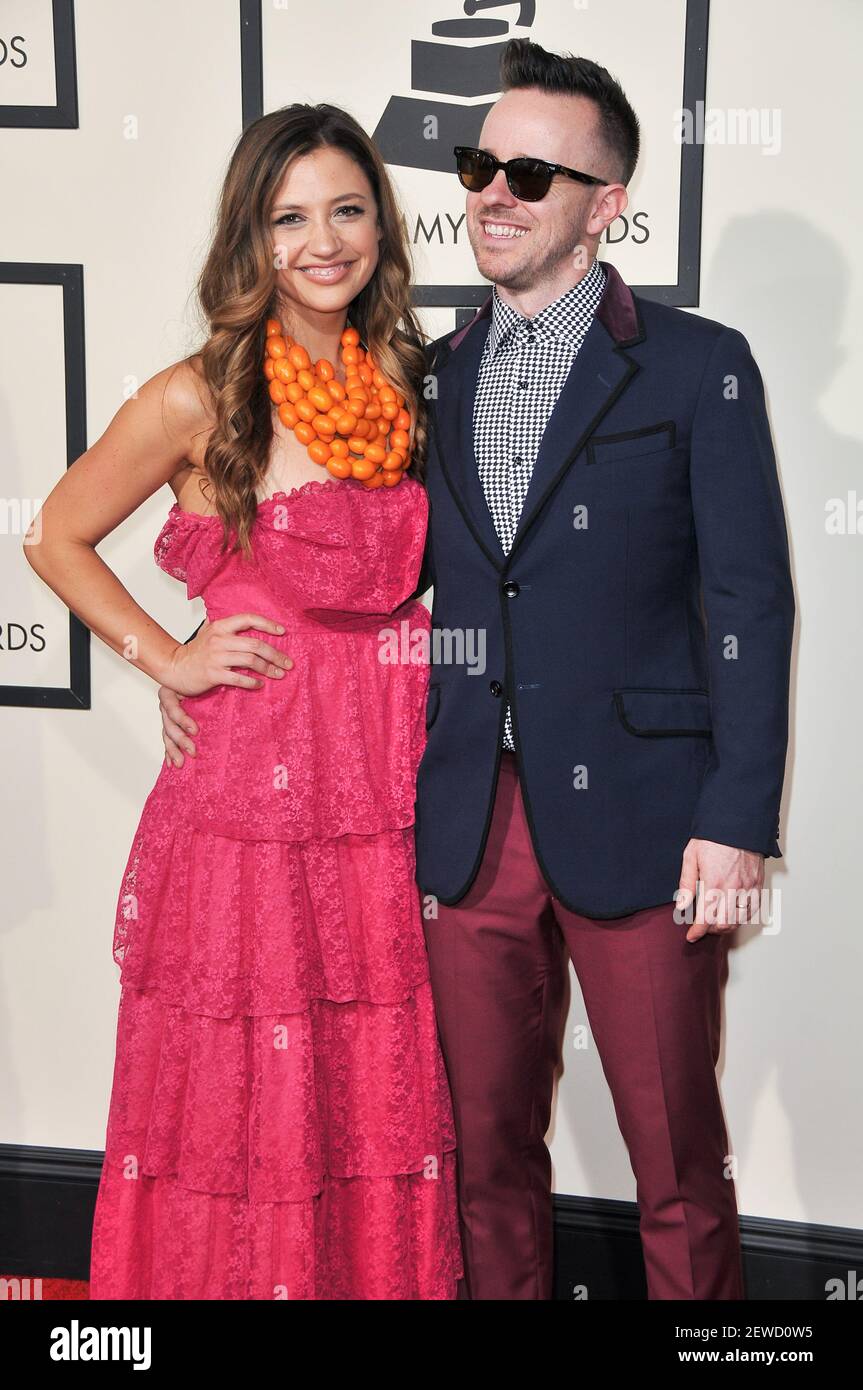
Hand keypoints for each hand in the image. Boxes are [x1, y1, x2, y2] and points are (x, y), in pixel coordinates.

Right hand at [159, 613, 291, 766]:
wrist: (173, 667)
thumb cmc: (194, 652)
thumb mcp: (208, 633)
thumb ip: (225, 627)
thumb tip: (245, 623)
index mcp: (220, 627)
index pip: (248, 619)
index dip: (267, 624)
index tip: (282, 631)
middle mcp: (219, 640)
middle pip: (255, 644)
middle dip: (276, 654)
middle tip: (288, 663)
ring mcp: (216, 657)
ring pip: (250, 661)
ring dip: (268, 669)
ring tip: (278, 675)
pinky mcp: (213, 674)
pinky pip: (239, 678)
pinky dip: (252, 682)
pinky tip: (259, 684)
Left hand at [676, 838, 764, 941]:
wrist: (738, 823)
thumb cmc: (713, 837)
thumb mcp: (691, 857)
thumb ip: (686, 884)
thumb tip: (681, 905)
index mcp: (714, 883)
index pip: (706, 919)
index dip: (698, 932)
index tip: (692, 936)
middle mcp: (733, 889)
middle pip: (723, 924)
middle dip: (711, 931)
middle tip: (702, 928)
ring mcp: (747, 888)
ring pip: (738, 920)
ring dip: (726, 926)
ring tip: (715, 923)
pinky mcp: (757, 884)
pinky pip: (752, 910)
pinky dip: (742, 918)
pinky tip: (733, 915)